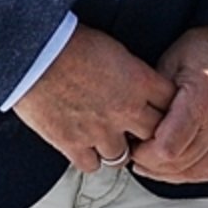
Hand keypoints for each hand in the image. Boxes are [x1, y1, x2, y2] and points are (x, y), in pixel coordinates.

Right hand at [12, 24, 173, 173]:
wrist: (36, 54)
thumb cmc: (71, 42)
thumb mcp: (115, 48)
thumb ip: (131, 71)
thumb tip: (135, 81)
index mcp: (139, 81)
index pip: (170, 102)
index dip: (166, 105)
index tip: (159, 106)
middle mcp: (125, 109)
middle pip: (154, 133)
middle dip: (148, 131)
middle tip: (138, 128)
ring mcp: (99, 130)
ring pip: (123, 156)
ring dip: (118, 148)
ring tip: (110, 139)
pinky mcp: (72, 144)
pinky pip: (91, 166)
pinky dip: (90, 159)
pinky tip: (86, 148)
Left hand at [131, 25, 207, 184]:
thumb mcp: (173, 59)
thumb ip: (155, 95)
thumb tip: (134, 120)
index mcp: (202, 100)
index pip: (167, 149)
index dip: (144, 153)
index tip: (135, 143)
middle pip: (180, 164)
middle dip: (152, 164)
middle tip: (138, 153)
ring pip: (198, 172)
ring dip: (172, 173)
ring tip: (155, 162)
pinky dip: (196, 173)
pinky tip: (181, 166)